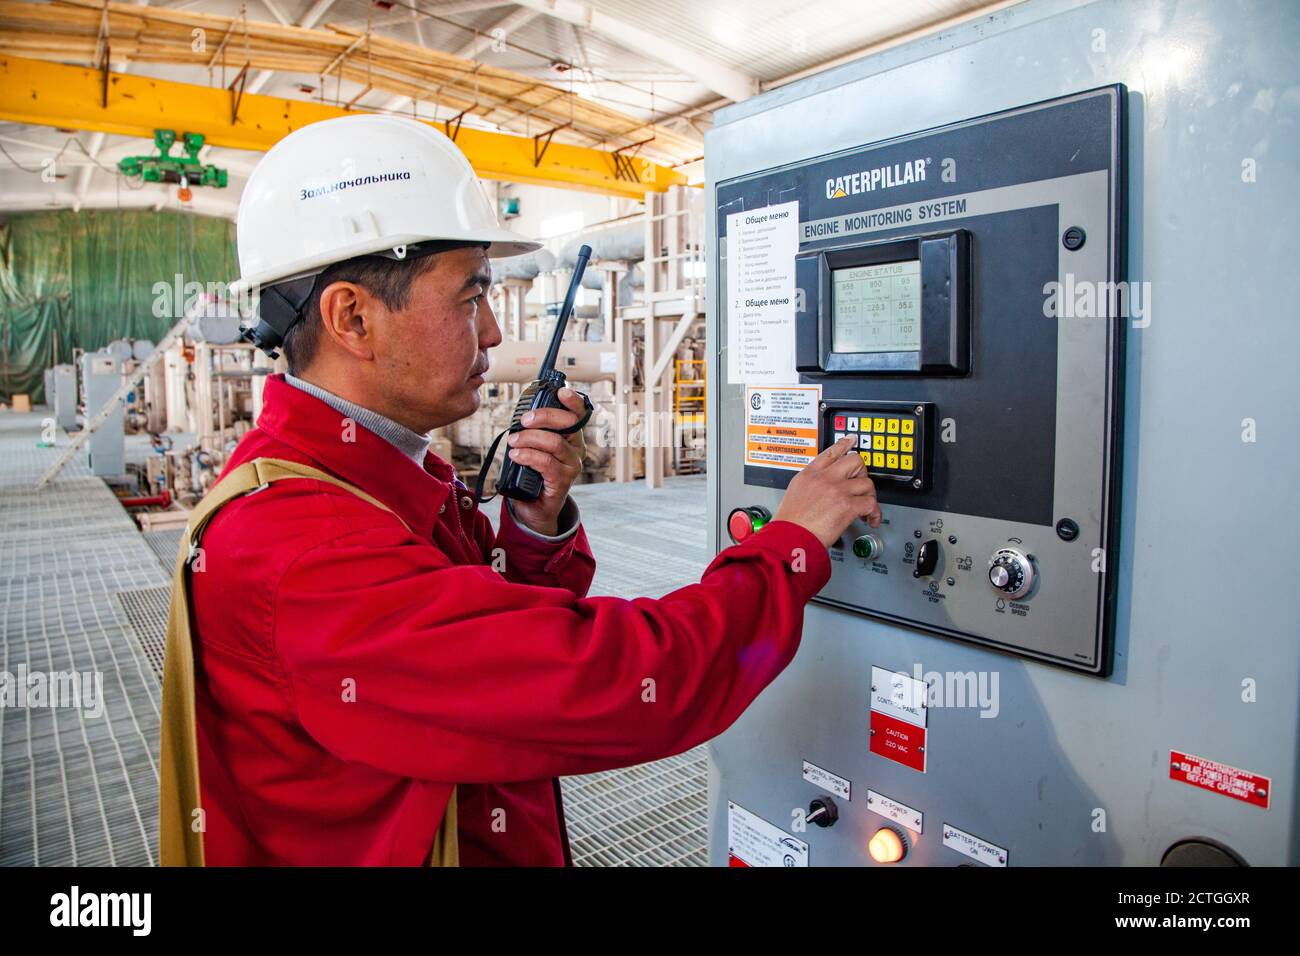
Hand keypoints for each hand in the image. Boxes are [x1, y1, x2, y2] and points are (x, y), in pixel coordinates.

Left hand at [505, 387, 586, 535]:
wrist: (536, 508)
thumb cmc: (534, 474)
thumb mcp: (534, 448)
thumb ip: (532, 432)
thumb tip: (519, 417)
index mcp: (572, 438)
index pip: (578, 415)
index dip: (573, 401)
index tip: (561, 392)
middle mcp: (577, 450)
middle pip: (568, 424)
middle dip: (543, 416)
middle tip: (523, 421)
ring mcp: (571, 467)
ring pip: (554, 443)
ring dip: (529, 438)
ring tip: (513, 442)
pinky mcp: (562, 482)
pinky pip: (546, 463)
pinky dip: (528, 456)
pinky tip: (516, 456)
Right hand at [773, 435, 881, 547]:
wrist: (789, 538)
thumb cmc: (789, 523)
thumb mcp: (795, 494)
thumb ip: (811, 485)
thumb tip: (823, 489)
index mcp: (810, 474)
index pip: (831, 452)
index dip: (844, 445)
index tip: (852, 440)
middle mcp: (824, 478)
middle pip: (855, 461)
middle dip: (862, 473)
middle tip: (860, 486)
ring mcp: (837, 490)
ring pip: (867, 483)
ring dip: (869, 496)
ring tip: (865, 509)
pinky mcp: (847, 505)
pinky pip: (871, 503)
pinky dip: (874, 513)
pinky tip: (869, 519)